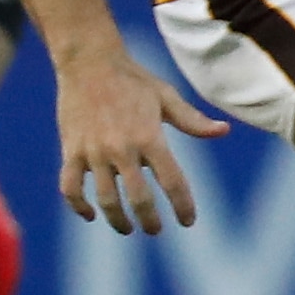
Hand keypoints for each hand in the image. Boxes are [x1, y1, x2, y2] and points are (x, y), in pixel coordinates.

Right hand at [53, 48, 226, 234]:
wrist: (89, 63)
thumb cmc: (134, 80)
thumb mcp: (167, 97)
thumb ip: (193, 120)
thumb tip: (224, 132)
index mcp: (150, 137)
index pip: (172, 181)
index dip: (183, 206)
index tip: (188, 221)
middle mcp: (122, 148)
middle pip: (138, 198)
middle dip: (150, 220)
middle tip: (156, 231)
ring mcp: (94, 152)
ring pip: (105, 199)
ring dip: (117, 220)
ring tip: (127, 229)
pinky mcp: (71, 151)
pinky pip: (70, 188)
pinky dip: (78, 206)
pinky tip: (89, 215)